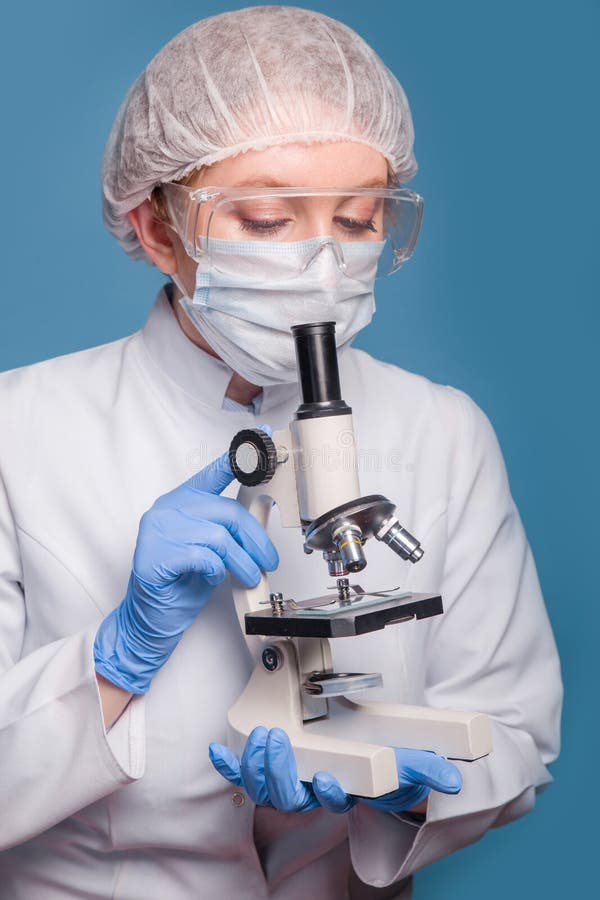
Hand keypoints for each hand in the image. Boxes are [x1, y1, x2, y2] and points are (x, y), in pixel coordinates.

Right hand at [94, 450, 277, 693]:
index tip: (261, 436)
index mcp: (182, 501)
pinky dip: (217, 570)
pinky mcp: (154, 555)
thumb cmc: (182, 581)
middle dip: (256, 540)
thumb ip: (227, 530)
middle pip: (228, 512)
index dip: (240, 457)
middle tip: (269, 561)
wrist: (151, 617)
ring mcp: (158, 531)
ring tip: (250, 577)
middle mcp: (168, 509)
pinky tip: (213, 578)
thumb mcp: (211, 548)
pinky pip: (202, 556)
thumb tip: (261, 528)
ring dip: (243, 562)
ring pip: (219, 537)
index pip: (214, 473)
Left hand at [209, 727, 461, 813]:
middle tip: (277, 741)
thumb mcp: (405, 761)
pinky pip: (242, 776)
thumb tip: (453, 776)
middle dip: (279, 772)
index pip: (331, 799)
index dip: (326, 793)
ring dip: (257, 763)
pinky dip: (229, 765)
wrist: (356, 754)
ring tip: (262, 736)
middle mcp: (311, 790)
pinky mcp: (267, 770)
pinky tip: (218, 752)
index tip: (324, 779)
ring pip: (264, 787)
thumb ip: (428, 768)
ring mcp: (287, 781)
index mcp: (343, 789)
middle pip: (289, 796)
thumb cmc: (377, 757)